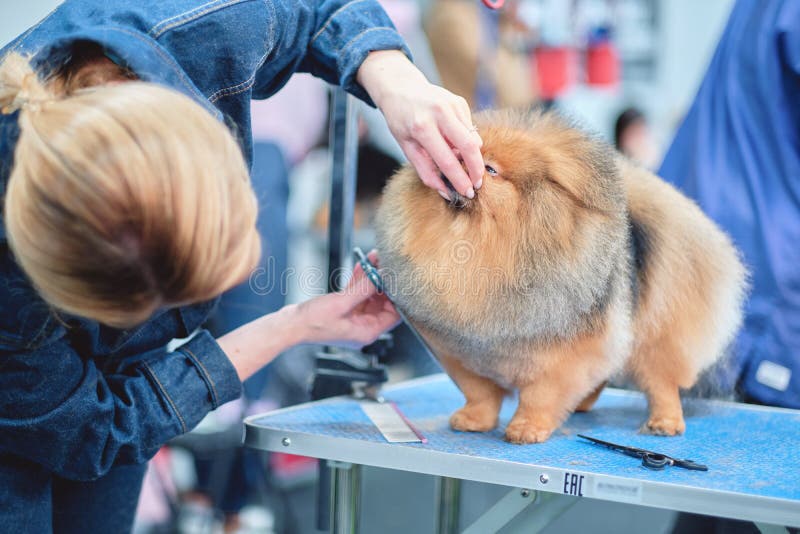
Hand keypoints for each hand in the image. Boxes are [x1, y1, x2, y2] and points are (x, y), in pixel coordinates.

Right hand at [295, 251, 400, 348]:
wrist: (290, 325)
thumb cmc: (313, 322)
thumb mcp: (341, 303)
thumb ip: (364, 289)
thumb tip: (381, 277)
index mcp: (367, 332)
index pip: (394, 315)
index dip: (398, 296)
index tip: (398, 278)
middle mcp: (363, 326)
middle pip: (383, 303)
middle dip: (384, 282)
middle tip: (386, 263)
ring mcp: (354, 318)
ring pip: (370, 295)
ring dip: (372, 278)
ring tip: (375, 258)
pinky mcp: (344, 309)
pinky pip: (358, 293)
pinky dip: (360, 280)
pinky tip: (362, 264)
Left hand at [357, 50, 483, 198]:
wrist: (400, 87)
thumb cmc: (401, 121)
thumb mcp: (407, 147)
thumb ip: (426, 171)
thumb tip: (446, 192)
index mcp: (422, 127)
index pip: (447, 160)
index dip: (460, 180)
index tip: (468, 193)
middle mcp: (439, 113)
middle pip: (470, 147)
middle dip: (477, 169)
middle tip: (478, 184)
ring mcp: (452, 105)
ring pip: (473, 139)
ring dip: (471, 156)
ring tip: (458, 160)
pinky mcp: (460, 102)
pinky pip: (470, 129)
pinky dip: (465, 140)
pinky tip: (451, 138)